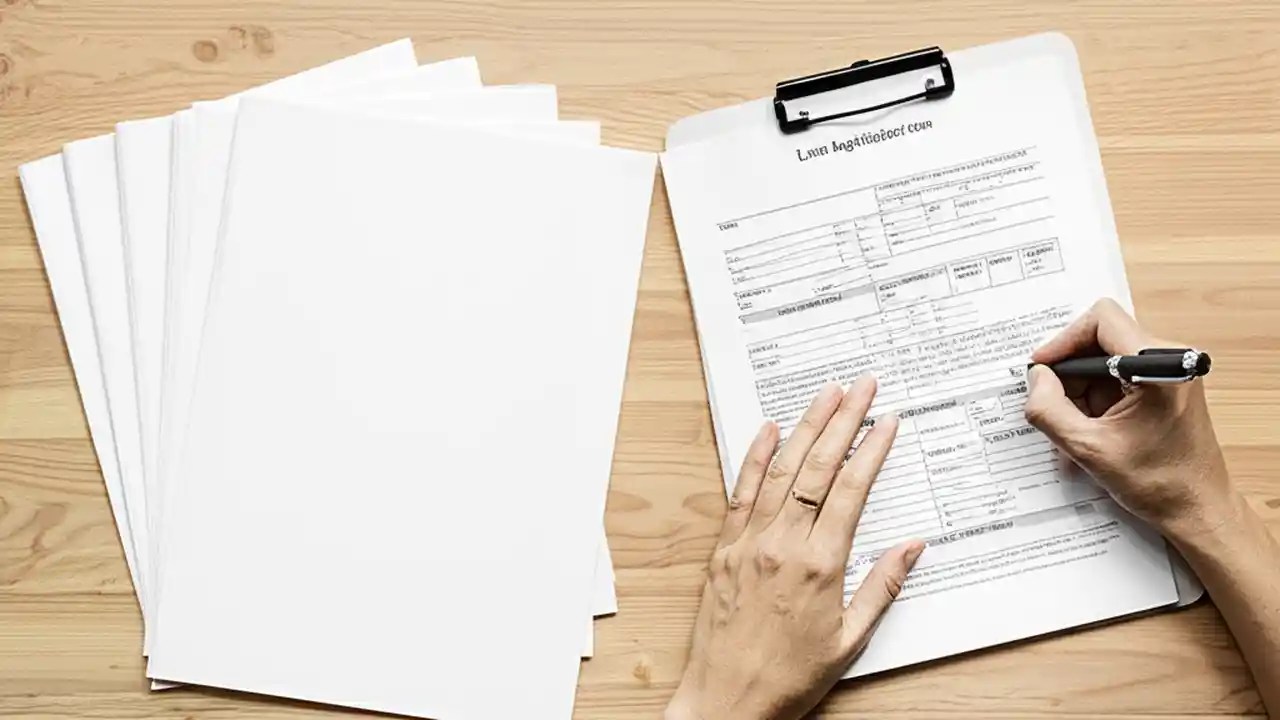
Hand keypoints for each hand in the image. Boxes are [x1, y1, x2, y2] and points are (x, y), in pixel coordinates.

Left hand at [666, 378, 924, 719]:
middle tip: (862, 385)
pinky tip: (769, 430)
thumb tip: (913, 546)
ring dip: (804, 428)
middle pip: (818, 468)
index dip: (871, 449)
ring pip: (780, 471)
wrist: (728, 702)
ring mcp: (750, 542)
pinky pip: (740, 492)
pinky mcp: (724, 549)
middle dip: (843, 421)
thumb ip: (882, 588)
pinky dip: (754, 458)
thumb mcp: (850, 640)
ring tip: (825, 394)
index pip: (852, 490)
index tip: (887, 420)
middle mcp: (784, 544)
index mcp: (821, 565)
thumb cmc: (791, 677)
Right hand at [1024, 298, 1235, 540]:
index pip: (1101, 321)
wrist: (1198, 509)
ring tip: (1073, 428)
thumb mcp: (1089, 449)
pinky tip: (1089, 429)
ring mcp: (1169, 372)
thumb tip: (1035, 378)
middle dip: (1070, 373)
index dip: (1063, 341)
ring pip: (1104, 360)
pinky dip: (1095, 399)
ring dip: (1080, 390)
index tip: (1042, 369)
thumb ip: (1050, 410)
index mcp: (1159, 367)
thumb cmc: (1159, 484)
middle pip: (1100, 339)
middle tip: (1052, 405)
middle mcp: (1169, 360)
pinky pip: (1116, 378)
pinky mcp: (1164, 386)